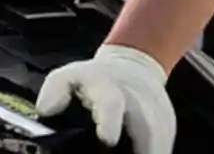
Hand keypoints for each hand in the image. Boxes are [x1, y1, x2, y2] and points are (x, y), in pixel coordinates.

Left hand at [36, 44, 175, 153]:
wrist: (134, 67)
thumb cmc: (92, 81)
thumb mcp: (68, 77)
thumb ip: (55, 91)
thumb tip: (45, 109)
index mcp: (108, 88)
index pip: (110, 103)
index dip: (110, 122)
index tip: (108, 139)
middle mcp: (137, 100)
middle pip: (147, 127)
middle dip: (144, 146)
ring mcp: (156, 114)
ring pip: (160, 138)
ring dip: (152, 150)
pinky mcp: (168, 126)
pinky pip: (164, 145)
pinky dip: (157, 150)